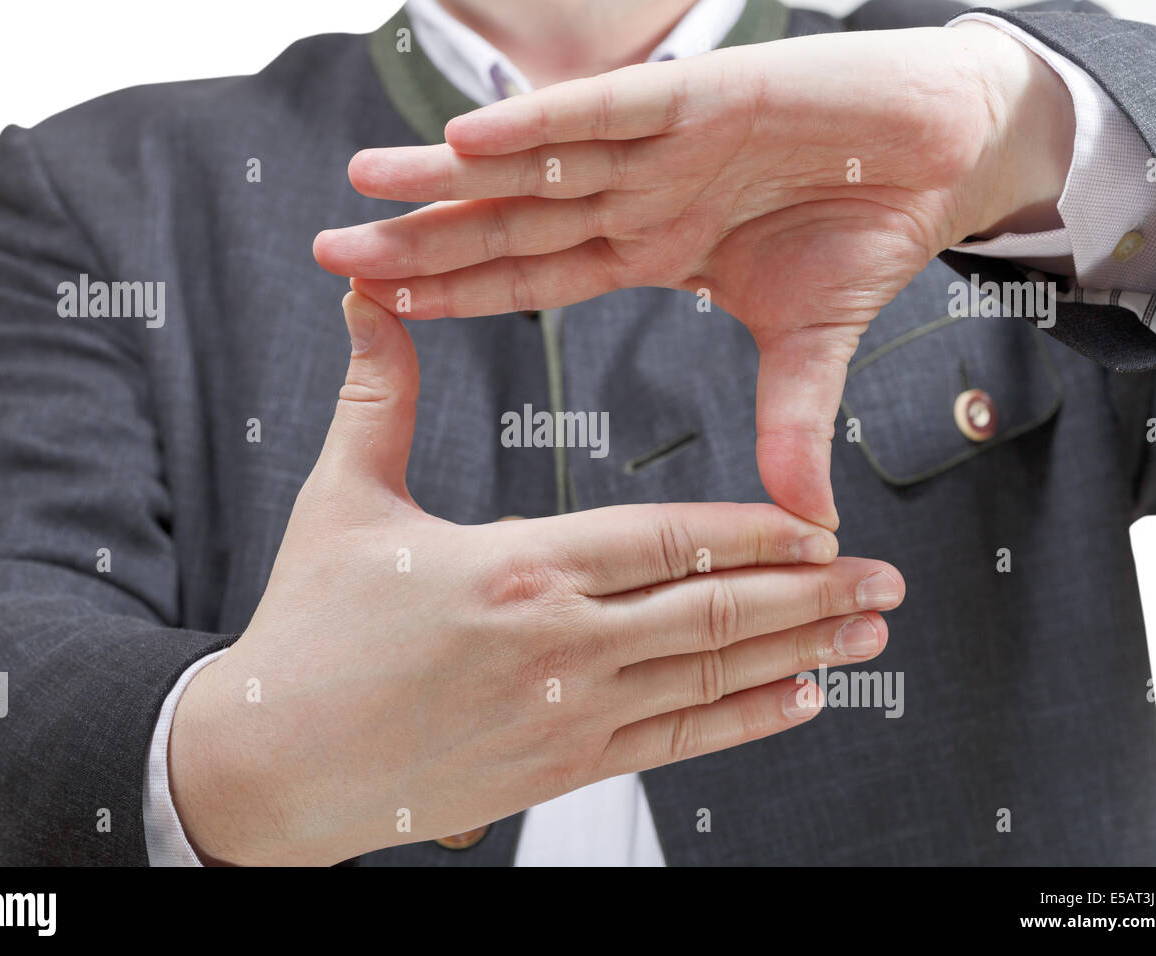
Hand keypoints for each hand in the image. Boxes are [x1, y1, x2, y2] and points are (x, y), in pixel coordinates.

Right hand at [168, 292, 904, 865]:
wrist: (270, 764)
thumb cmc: (307, 631)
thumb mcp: (342, 502)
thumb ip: (377, 398)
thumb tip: (368, 302)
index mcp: (517, 569)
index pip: (667, 542)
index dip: (755, 534)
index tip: (821, 523)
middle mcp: (560, 645)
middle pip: (714, 613)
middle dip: (811, 596)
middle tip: (885, 581)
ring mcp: (568, 716)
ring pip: (710, 679)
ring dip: (799, 654)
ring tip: (865, 635)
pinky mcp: (560, 769)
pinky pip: (676, 744)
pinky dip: (744, 720)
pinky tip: (797, 700)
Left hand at [314, 23, 1073, 528]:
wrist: (945, 152)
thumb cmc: (867, 231)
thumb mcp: (810, 342)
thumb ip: (787, 420)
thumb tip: (800, 520)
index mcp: (649, 249)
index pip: (534, 276)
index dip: (459, 290)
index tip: (379, 305)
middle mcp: (640, 195)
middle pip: (512, 223)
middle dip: (425, 238)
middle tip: (334, 250)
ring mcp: (665, 145)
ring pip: (540, 164)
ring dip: (454, 176)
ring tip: (368, 182)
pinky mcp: (707, 98)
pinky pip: (609, 114)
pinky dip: (543, 126)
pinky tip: (470, 140)